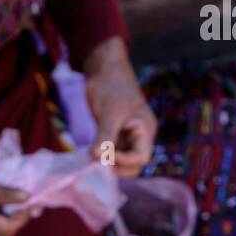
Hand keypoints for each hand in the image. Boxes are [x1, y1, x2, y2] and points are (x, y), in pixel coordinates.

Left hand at [84, 37, 156, 177]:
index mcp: (145, 129)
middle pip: (134, 165)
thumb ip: (104, 137)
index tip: (106, 154)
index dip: (125, 161)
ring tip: (92, 156)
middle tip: (97, 160)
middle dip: (117, 167)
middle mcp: (139, 136)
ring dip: (108, 163)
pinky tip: (90, 153)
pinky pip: (112, 153)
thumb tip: (96, 158)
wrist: (104, 69)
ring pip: (122, 162)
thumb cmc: (110, 86)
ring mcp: (128, 137)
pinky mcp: (116, 135)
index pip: (142, 158)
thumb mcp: (108, 113)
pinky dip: (102, 156)